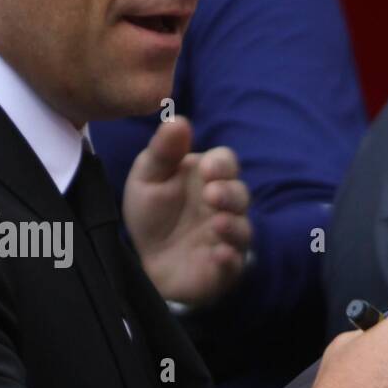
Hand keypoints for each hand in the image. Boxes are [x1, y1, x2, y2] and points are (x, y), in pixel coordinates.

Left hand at [121, 116, 250, 304]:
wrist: (145, 261)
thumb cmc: (152, 214)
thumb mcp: (147, 178)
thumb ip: (162, 151)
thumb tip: (177, 119)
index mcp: (209, 178)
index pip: (226, 163)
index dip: (221, 165)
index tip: (206, 169)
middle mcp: (225, 205)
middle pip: (240, 194)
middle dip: (229, 193)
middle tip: (211, 195)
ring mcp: (227, 236)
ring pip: (243, 228)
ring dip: (233, 225)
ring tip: (216, 223)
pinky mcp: (224, 267)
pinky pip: (236, 262)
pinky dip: (230, 258)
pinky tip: (218, 253)